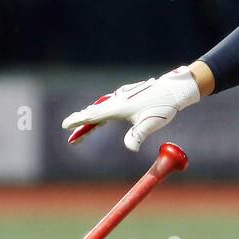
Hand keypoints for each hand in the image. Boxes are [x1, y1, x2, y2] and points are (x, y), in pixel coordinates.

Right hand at [61, 66, 200, 150]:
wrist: (174, 90)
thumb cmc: (162, 107)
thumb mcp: (150, 124)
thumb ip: (138, 136)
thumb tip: (130, 149)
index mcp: (118, 108)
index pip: (93, 117)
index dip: (78, 121)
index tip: (65, 125)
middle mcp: (117, 101)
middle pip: (94, 113)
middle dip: (82, 124)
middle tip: (71, 136)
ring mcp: (122, 97)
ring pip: (102, 109)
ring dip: (92, 118)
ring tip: (82, 127)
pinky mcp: (129, 96)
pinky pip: (110, 106)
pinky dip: (102, 113)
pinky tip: (103, 116)